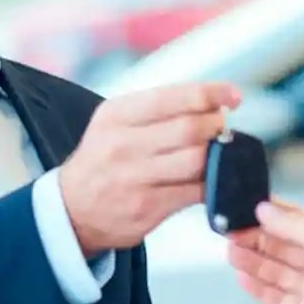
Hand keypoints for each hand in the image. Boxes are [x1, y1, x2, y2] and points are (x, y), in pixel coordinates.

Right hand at [61, 82, 240, 255]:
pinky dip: (212, 183)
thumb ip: (155, 110)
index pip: (172, 97)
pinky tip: (213, 178)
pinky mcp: (148, 208)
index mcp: (116, 116)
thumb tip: (209, 103)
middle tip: (222, 126)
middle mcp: (122, 145)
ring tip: (218, 151)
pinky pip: (195, 191)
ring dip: (218, 154)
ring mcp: (135, 178)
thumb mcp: (114, 123)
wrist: (72, 209)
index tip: (231, 95)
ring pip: (196, 161)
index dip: (209, 94)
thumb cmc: (103, 159)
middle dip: (216, 125)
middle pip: (189, 129)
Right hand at [227, 201, 303, 303]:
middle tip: (232, 233)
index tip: (246, 210)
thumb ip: (292, 223)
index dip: (271, 216)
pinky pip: (276, 297)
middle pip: (282, 247)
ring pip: (276, 271)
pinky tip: (242, 278)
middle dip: (256, 239)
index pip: (296, 221)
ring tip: (231, 253)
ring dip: (253, 262)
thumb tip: (266, 209)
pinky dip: (258, 288)